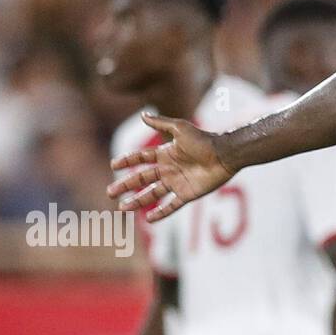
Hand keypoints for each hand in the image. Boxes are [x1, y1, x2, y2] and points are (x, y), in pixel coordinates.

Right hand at [107, 115, 233, 221]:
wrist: (224, 155)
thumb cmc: (204, 140)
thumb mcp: (180, 129)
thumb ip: (161, 124)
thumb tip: (142, 115)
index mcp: (165, 154)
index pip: (141, 158)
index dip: (127, 161)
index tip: (113, 165)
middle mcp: (168, 169)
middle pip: (142, 179)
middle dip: (126, 185)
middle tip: (110, 192)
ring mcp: (177, 183)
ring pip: (152, 194)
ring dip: (137, 201)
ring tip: (122, 208)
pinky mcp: (187, 194)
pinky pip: (171, 206)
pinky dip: (160, 213)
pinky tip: (148, 219)